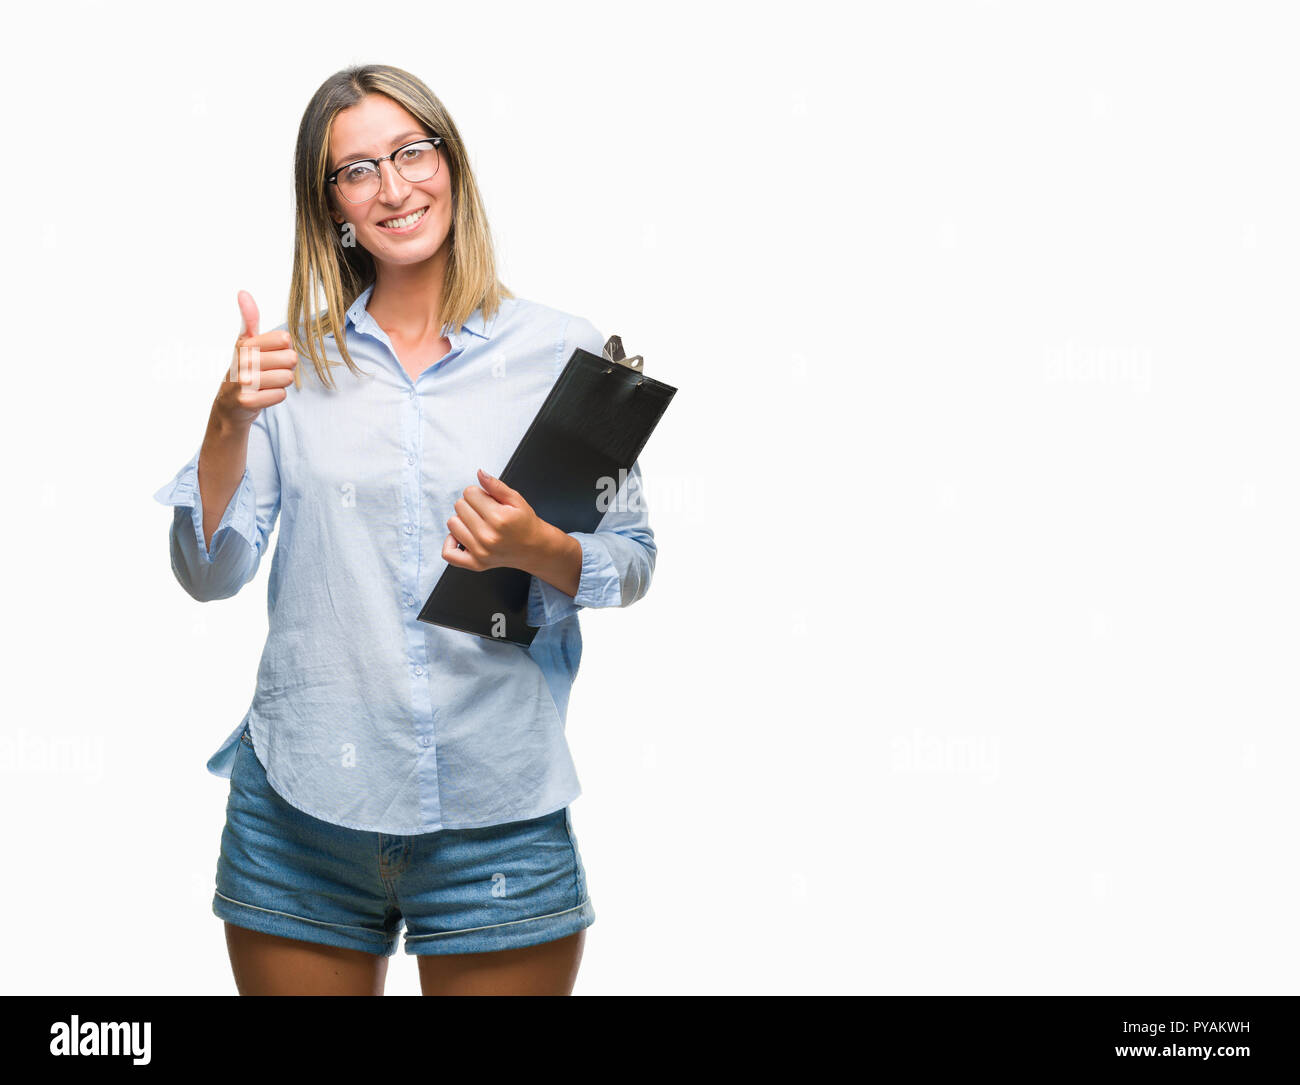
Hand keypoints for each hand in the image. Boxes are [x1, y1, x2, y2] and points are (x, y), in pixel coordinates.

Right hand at [212, 290, 298, 428]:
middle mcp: (242, 360)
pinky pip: (280, 395)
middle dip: (286, 367)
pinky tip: (263, 395)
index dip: (285, 349)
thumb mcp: (245, 343)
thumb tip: (243, 293)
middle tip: (270, 371)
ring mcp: (243, 381)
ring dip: (281, 383)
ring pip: (287, 378)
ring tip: (266, 383)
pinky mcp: (247, 401)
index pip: (284, 338)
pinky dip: (276, 396)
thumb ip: (250, 319)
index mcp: (245, 344)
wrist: (229, 405)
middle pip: (290, 359)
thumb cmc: (243, 371)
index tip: (272, 355)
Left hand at [442, 469, 549, 571]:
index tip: (488, 500)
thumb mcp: (516, 500)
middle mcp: (488, 536)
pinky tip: (462, 536)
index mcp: (499, 518)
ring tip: (477, 523)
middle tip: (485, 512)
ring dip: (462, 521)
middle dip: (471, 505)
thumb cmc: (525, 523)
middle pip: (459, 506)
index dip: (479, 493)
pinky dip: (451, 542)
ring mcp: (480, 552)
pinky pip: (448, 553)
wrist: (535, 548)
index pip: (469, 493)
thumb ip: (496, 486)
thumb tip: (479, 473)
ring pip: (452, 524)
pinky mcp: (476, 564)